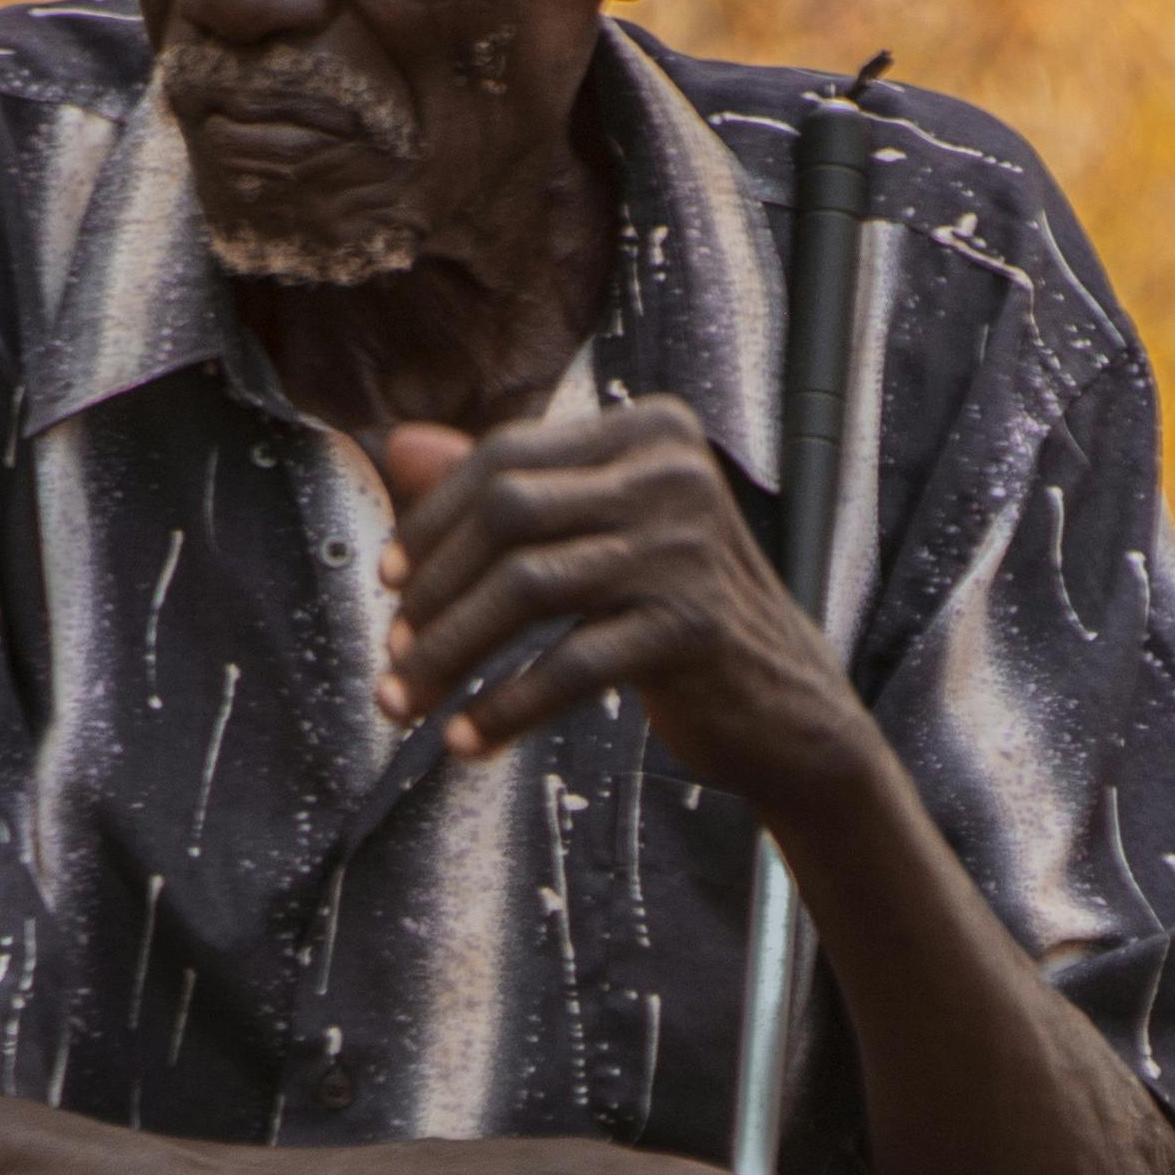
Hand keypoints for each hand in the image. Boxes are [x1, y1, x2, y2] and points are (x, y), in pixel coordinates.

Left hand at [374, 403, 858, 804]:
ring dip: (450, 654)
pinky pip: (568, 665)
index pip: (505, 458)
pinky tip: (468, 740)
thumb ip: (504, 492)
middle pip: (507, 514)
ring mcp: (687, 548)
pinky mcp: (692, 628)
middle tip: (394, 658)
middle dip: (433, 592)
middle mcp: (672, 474)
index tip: (389, 583)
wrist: (785, 706)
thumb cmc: (677, 619)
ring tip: (408, 704)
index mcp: (649, 434)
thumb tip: (397, 446)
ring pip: (526, 588)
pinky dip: (506, 707)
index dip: (432, 521)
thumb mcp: (595, 541)